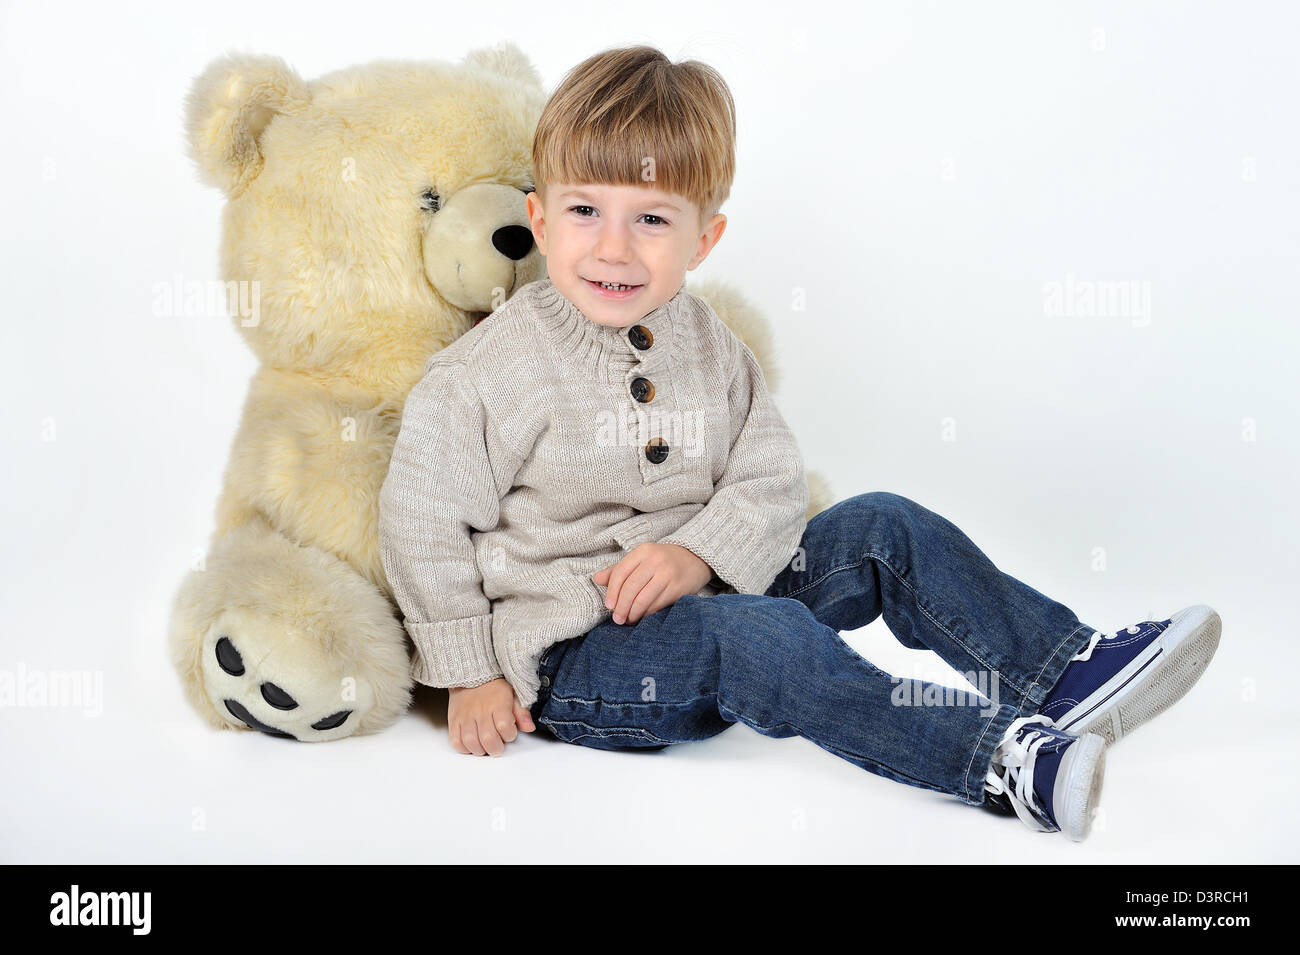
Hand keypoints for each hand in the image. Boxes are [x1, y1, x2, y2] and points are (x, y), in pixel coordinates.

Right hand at [447, 677, 535, 755]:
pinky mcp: (454, 720)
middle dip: (496, 748)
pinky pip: (456, 741)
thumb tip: (529, 727)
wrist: (470, 675)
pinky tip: (471, 745)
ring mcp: (466, 717)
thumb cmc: (493, 687)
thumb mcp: (513, 694)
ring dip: (480, 750)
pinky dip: (464, 748)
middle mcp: (481, 711)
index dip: (510, 735)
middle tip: (498, 745)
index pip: (505, 727)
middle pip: (488, 739)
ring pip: (471, 742)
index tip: (510, 732)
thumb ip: (522, 712)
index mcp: (498, 704)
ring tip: (485, 746)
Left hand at [592, 542, 714, 625]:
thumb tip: (596, 579)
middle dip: (622, 606)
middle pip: (631, 587)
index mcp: (643, 551)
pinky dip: (647, 614)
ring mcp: (668, 574)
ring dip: (633, 613)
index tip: (609, 606)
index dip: (612, 591)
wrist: (696, 558)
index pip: (621, 572)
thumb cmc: (662, 561)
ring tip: (629, 620)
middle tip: (617, 619)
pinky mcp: (679, 587)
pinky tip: (643, 617)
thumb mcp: (641, 559)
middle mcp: (655, 560)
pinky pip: (658, 604)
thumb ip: (618, 570)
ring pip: (644, 598)